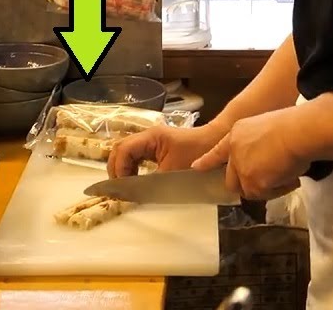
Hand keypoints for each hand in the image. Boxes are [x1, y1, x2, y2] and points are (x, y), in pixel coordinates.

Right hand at [107, 123, 227, 177]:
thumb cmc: (197, 155)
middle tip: (119, 189)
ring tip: (126, 186)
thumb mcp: (172, 173)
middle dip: (116, 169)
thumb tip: (133, 196)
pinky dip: (132, 168)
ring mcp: (151, 141)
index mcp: (150, 137)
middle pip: (120, 149)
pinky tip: (136, 181)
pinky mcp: (156, 148)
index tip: (122, 187)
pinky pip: (136, 156)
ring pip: (126, 152)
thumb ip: (151, 183)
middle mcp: (147, 136)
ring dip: (123, 169)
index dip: (119, 168)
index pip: (123, 149)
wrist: (216, 144)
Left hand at [192, 107, 309, 200]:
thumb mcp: (264, 128)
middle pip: (233, 179)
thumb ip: (255, 145)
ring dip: (267, 187)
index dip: (207, 160)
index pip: (218, 150)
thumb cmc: (292, 125)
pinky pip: (266, 194)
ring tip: (287, 174)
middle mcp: (234, 152)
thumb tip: (265, 161)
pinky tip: (291, 178)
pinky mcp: (252, 183)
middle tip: (268, 180)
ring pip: (250, 190)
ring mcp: (241, 169)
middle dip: (248, 183)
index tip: (196, 167)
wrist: (297, 132)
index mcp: (237, 134)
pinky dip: (279, 190)